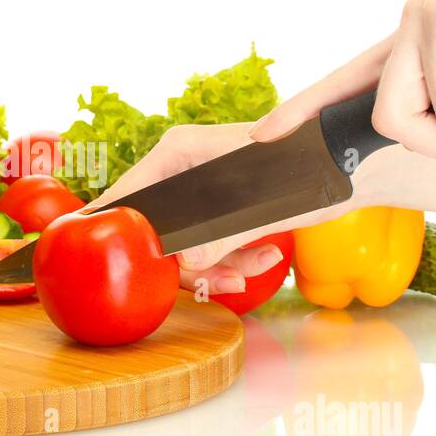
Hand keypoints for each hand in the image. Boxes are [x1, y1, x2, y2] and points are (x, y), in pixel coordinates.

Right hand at [87, 122, 365, 291]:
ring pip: (184, 244)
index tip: (85, 252)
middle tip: (214, 283)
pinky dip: (237, 258)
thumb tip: (186, 263)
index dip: (108, 225)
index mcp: (178, 152)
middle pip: (156, 229)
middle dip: (187, 263)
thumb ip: (220, 234)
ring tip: (255, 267)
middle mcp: (182, 169)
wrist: (350, 163)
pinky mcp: (221, 209)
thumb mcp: (261, 202)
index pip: (127, 193)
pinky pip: (210, 244)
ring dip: (220, 266)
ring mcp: (201, 190)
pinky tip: (267, 255)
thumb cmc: (309, 165)